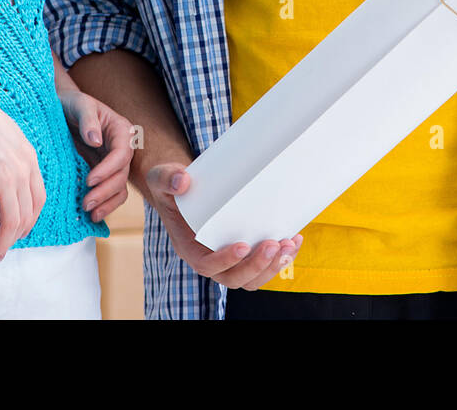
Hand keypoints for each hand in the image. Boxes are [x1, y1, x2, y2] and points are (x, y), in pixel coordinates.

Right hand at [0, 72, 45, 261]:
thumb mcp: (9, 137)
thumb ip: (15, 158)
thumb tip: (11, 177)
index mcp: (30, 158)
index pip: (38, 199)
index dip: (30, 220)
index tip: (19, 231)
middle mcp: (23, 169)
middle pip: (27, 215)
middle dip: (16, 237)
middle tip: (4, 248)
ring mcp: (5, 176)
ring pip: (11, 222)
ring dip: (3, 243)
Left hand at [59, 88, 134, 223]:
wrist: (61, 109)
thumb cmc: (71, 103)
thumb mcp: (79, 104)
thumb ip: (88, 119)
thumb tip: (96, 140)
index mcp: (120, 130)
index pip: (122, 154)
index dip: (109, 169)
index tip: (90, 180)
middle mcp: (120, 149)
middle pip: (122, 175)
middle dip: (105, 191)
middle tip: (86, 203)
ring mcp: (112, 163)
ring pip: (119, 188)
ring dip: (107, 203)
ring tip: (90, 213)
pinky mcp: (102, 174)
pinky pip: (110, 193)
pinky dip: (104, 205)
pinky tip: (92, 216)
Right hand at [143, 161, 302, 290]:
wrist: (182, 187)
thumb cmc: (171, 186)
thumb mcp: (162, 178)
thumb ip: (168, 178)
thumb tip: (182, 181)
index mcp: (189, 248)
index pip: (207, 266)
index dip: (225, 261)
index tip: (243, 245)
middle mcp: (210, 258)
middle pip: (234, 278)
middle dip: (256, 265)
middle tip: (274, 243)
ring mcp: (229, 257)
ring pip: (251, 278)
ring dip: (273, 266)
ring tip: (289, 244)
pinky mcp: (244, 250)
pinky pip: (263, 265)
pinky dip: (281, 257)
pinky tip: (294, 240)